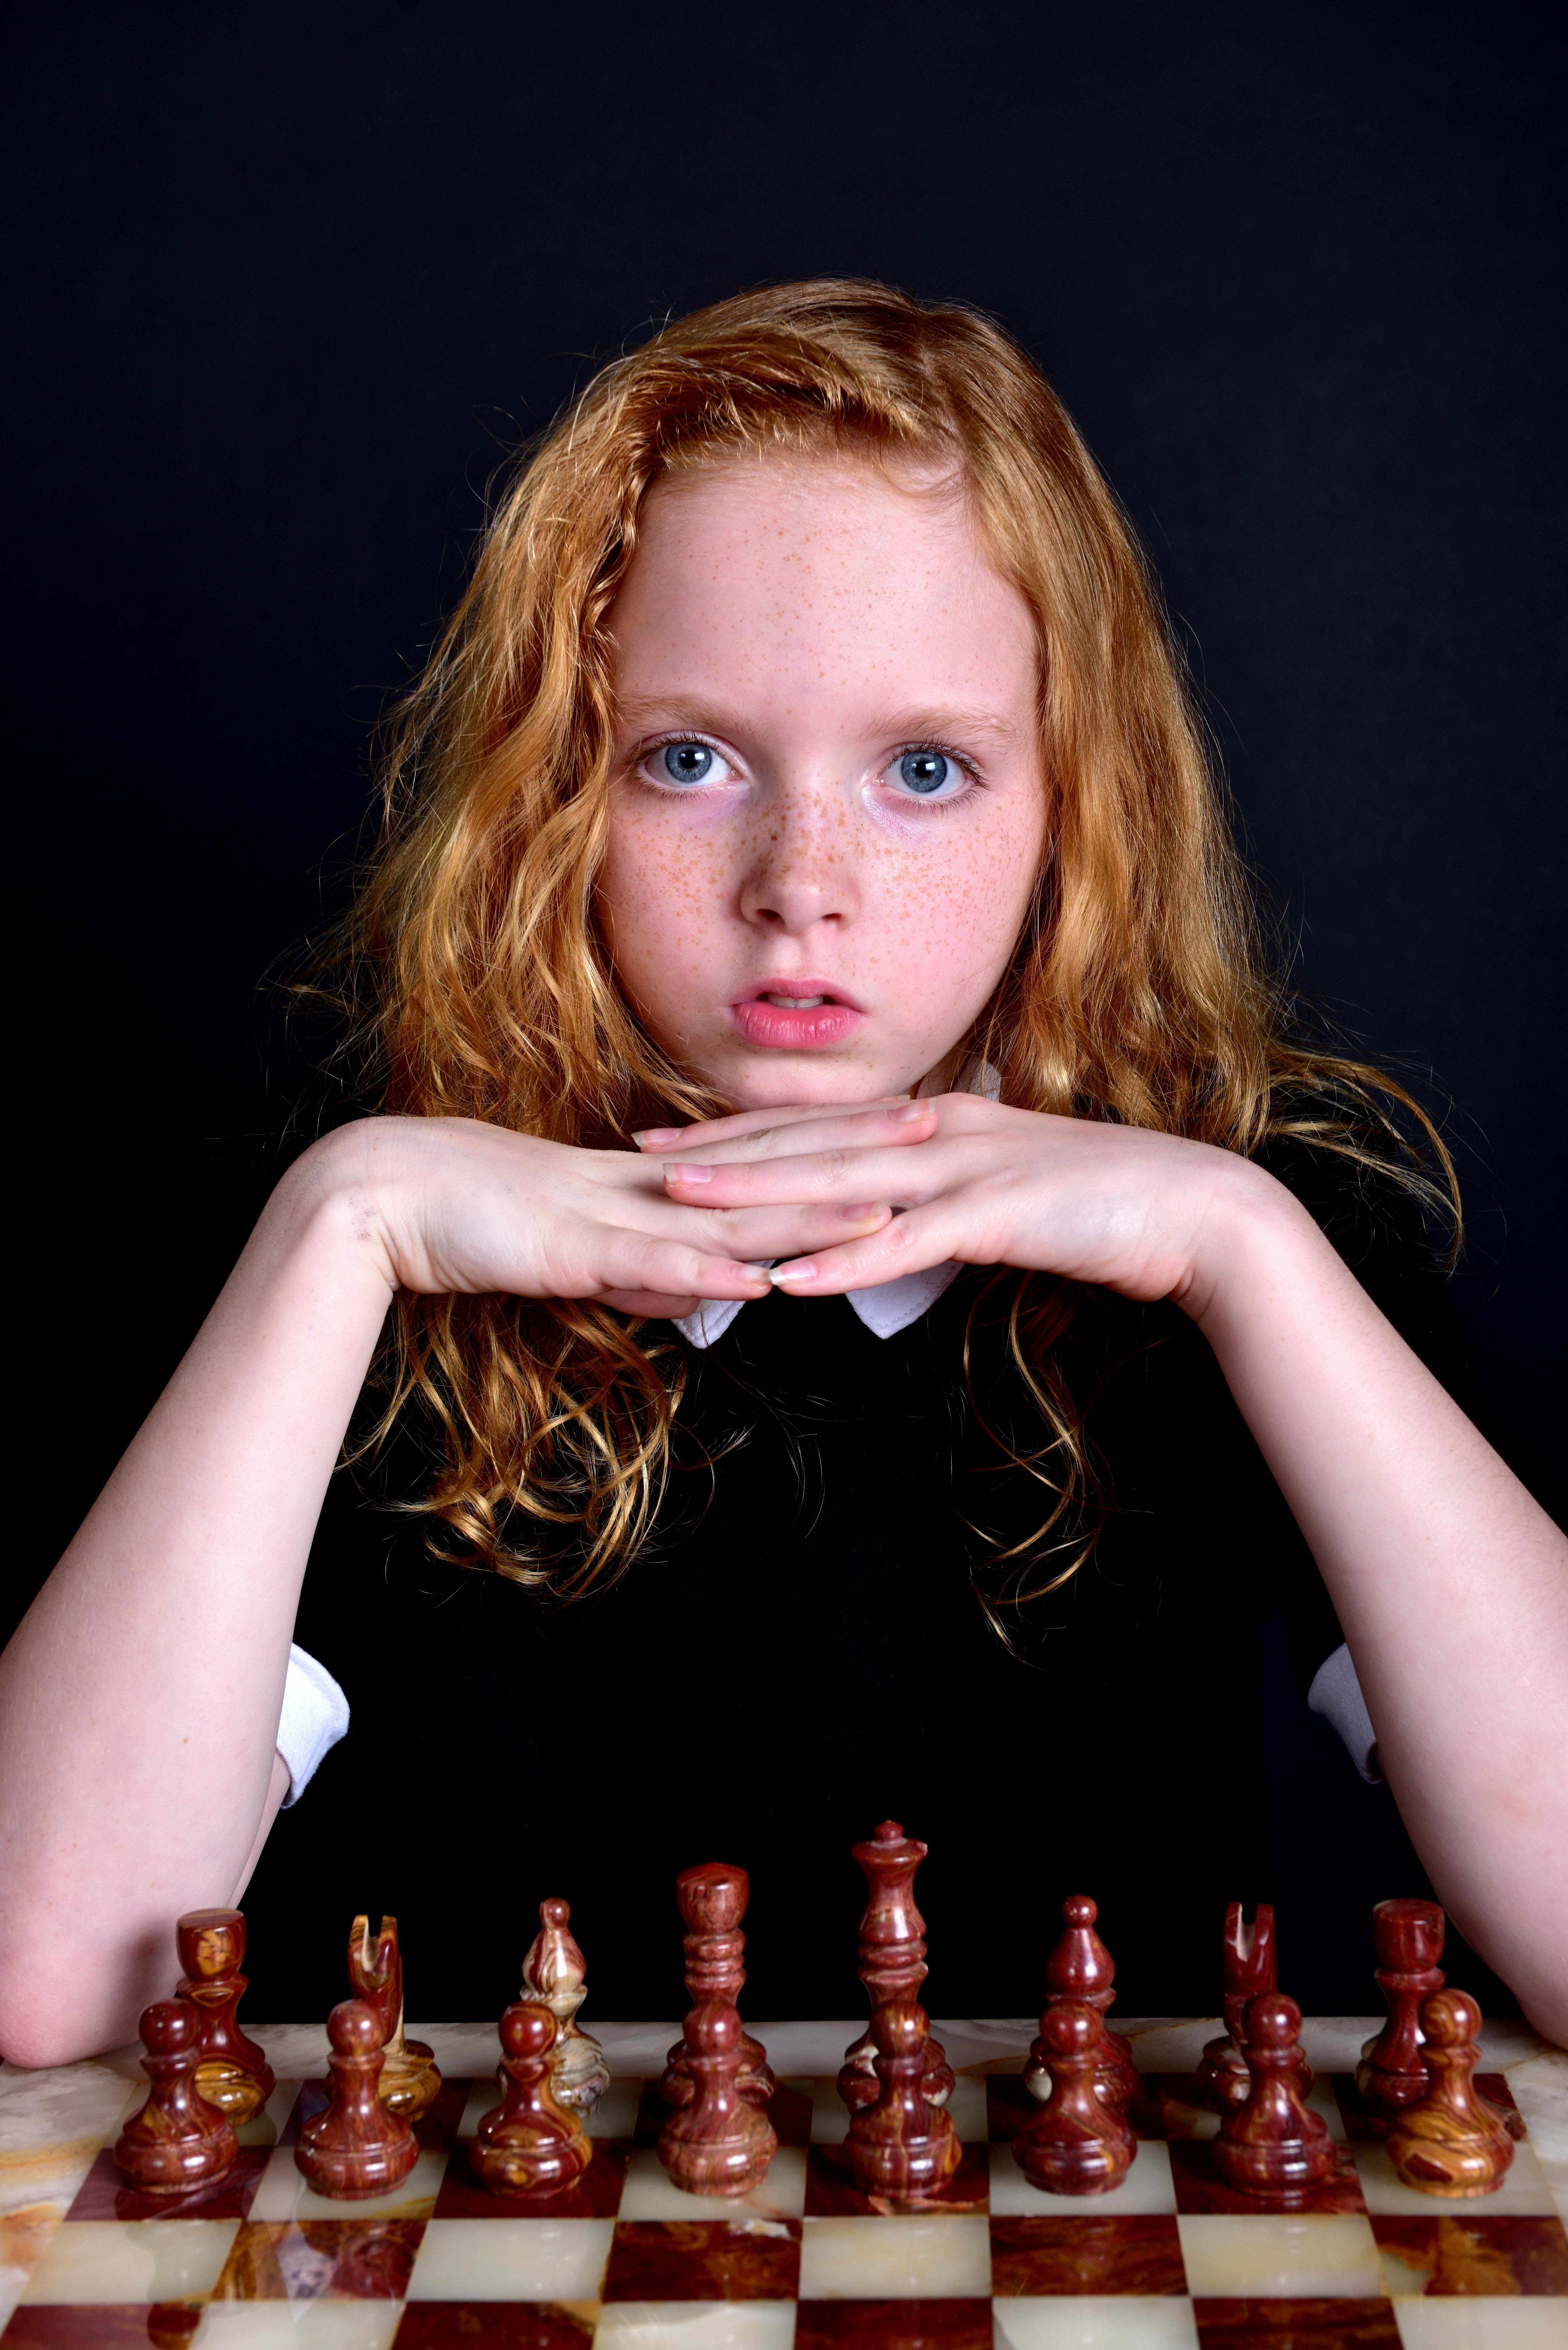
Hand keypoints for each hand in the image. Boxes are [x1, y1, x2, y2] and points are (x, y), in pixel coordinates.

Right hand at [314, 1113, 899, 1319]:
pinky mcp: (575, 1252)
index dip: (845, 1138)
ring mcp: (615, 1217)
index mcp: (655, 1185)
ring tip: (889, 1206)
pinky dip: (707, 1274)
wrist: (388, 1199)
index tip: (914, 1118)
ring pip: (733, 1218)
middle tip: (945, 1125)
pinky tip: (761, 1280)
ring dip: (810, 1215)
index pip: (771, 1158)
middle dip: (862, 1152)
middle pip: (776, 1170)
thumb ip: (645, 1275)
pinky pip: (651, 1267)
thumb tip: (702, 1296)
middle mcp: (650, 1190)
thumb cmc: (476, 1220)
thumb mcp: (581, 1257)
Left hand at [642, 1093, 1287, 1313]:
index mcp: (937, 1122)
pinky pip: (903, 1243)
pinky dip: (843, 1261)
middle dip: (721, 1152)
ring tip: (684, 1203)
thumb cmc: (1098, 1202)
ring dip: (757, 1195)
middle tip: (643, 1159)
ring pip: (838, 1184)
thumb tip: (895, 1211)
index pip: (819, 1124)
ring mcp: (964, 1171)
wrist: (1189, 1208)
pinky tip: (790, 1279)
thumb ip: (943, 1194)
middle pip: (808, 1143)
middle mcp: (937, 1133)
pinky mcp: (994, 1217)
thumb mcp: (1002, 1188)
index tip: (675, 1136)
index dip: (742, 1130)